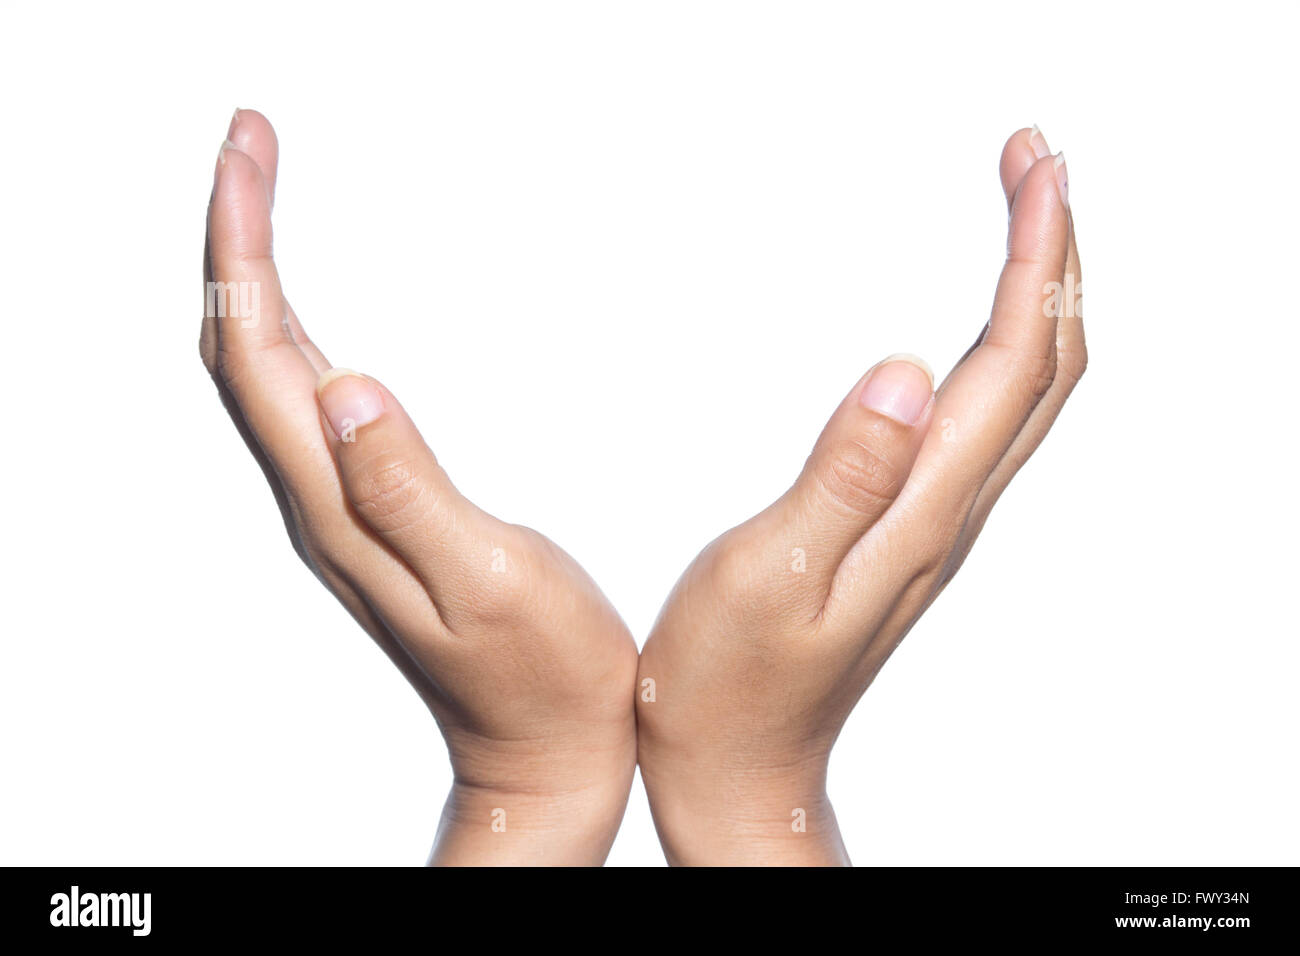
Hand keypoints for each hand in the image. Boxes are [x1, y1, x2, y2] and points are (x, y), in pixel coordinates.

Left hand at [200, 111, 637, 864]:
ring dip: (253, 278)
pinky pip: (301, 403)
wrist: (544, 750)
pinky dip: (288, 330)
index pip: (257, 356)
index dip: (240, 249)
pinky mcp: (370, 511)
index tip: (248, 155)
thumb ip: (410, 488)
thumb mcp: (488, 582)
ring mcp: (341, 509)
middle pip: (241, 351)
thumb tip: (345, 386)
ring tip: (260, 197)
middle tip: (250, 144)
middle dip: (231, 238)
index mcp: (340, 507)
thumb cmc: (539, 677)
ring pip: (265, 374)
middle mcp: (322, 503)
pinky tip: (301, 309)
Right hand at [636, 127, 1084, 864]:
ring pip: (1027, 395)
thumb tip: (909, 370)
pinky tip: (980, 330)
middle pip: (1047, 368)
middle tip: (1037, 164)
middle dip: (1058, 253)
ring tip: (1024, 220)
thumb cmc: (731, 686)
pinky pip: (990, 424)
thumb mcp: (771, 577)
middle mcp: (948, 513)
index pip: (1015, 363)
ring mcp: (935, 524)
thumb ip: (843, 475)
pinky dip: (1005, 350)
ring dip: (1039, 297)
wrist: (738, 766)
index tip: (1034, 170)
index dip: (1036, 258)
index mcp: (922, 510)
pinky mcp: (908, 530)